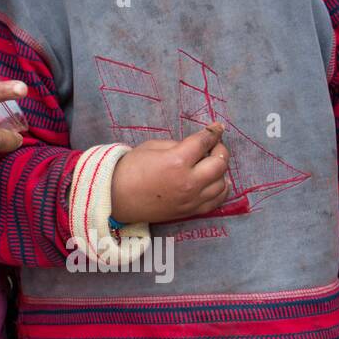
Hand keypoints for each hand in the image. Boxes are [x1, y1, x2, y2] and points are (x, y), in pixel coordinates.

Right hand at [109, 122, 230, 223]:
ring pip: (222, 183)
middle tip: (215, 145)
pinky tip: (216, 181)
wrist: (116, 198)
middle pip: (219, 163)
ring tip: (212, 163)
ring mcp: (191, 199)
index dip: (213, 132)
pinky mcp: (190, 211)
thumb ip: (177, 145)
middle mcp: (189, 181)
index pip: (204, 142)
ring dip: (220, 170)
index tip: (218, 127)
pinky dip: (220, 189)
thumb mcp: (151, 147)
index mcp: (177, 161)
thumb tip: (195, 148)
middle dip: (220, 150)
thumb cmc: (129, 169)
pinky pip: (216, 201)